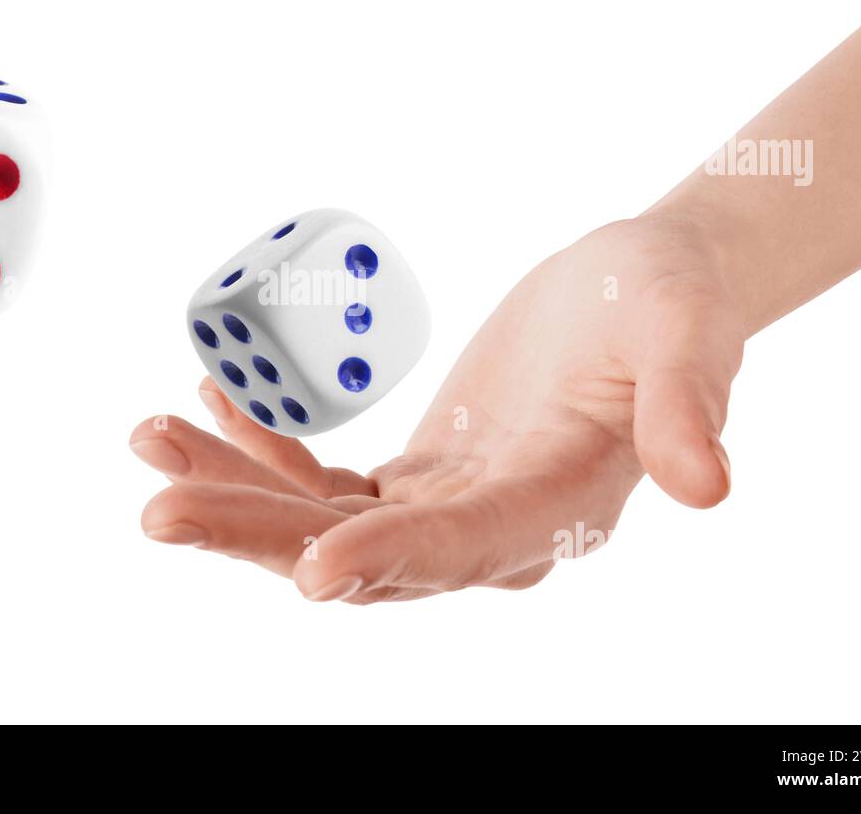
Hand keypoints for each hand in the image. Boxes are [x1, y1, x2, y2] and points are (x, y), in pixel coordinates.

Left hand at [131, 213, 744, 602]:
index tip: (310, 569)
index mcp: (559, 505)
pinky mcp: (421, 478)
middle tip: (159, 507)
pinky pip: (326, 483)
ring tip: (152, 441)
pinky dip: (265, 451)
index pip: (468, 547)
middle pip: (364, 553)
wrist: (639, 291)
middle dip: (259, 535)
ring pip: (326, 524)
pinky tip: (213, 402)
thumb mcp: (686, 333)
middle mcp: (495, 529)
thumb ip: (687, 404)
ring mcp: (450, 508)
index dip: (393, 560)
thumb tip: (708, 486)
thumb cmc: (666, 303)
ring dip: (237, 491)